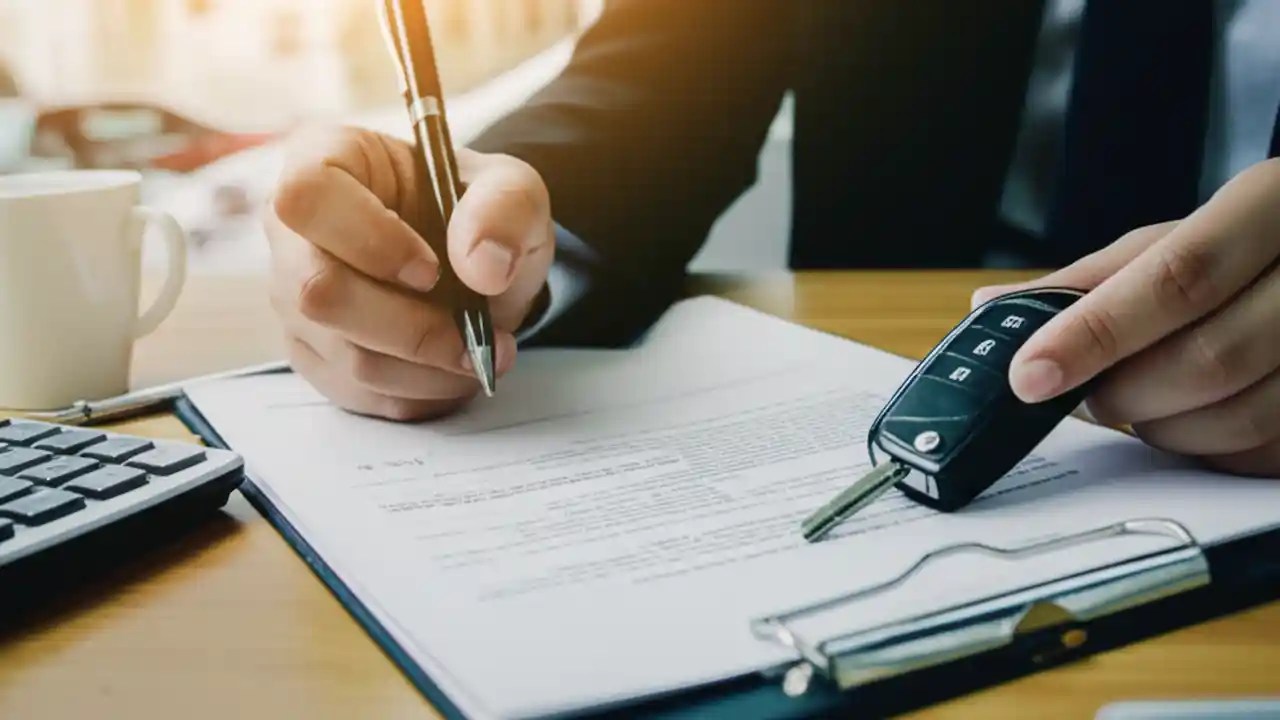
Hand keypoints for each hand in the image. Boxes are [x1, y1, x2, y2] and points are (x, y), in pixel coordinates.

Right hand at [265, 127, 554, 420]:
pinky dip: (418, 393)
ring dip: (427, 369)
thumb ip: (506, 209)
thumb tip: (483, 266)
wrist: (476, 263)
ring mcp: (293, 297)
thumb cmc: (478, 211)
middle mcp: (292, 230)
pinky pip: (357, 392)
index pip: (309, 196)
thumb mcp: (513, 190)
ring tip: (482, 354)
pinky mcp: (314, 353)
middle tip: (477, 334)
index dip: (369, 240)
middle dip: (412, 328)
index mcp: (325, 159)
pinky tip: (451, 371)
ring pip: (345, 354)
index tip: (433, 270)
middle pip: (317, 291)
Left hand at [973, 158, 1279, 475]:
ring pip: (1238, 417)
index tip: (1029, 375)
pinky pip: (1260, 452)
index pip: (1177, 278)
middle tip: (1080, 394)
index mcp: (1269, 205)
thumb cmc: (1245, 247)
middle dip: (1120, 392)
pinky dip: (1205, 449)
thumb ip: (1088, 279)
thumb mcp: (1172, 240)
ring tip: (1136, 401)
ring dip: (1161, 426)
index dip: (1094, 334)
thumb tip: (992, 308)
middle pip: (1207, 359)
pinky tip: (1187, 419)